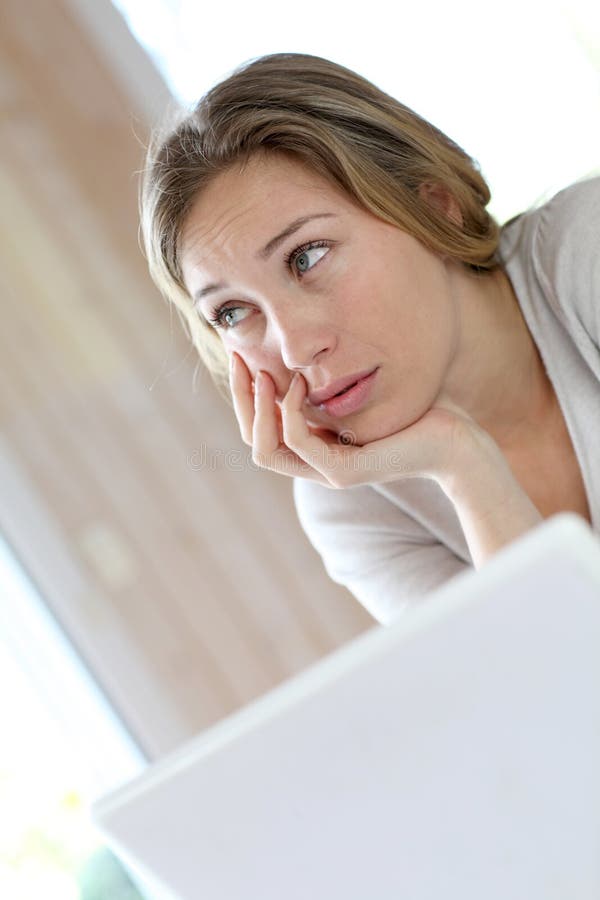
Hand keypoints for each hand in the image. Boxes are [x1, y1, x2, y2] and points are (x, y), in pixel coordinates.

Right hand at [229, 353, 492, 488]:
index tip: (240, 351)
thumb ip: (331, 377)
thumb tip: (304, 343)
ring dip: (256, 407)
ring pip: (265, 449)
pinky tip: (299, 383)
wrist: (460, 441)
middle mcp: (316, 463)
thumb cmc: (420, 410)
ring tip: (262, 371)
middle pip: (252, 439)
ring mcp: (328, 471)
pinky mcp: (345, 470)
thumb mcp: (365, 386)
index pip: (259, 427)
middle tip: (238, 356)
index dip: (242, 392)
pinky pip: (298, 442)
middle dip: (239, 396)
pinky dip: (289, 412)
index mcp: (316, 446)